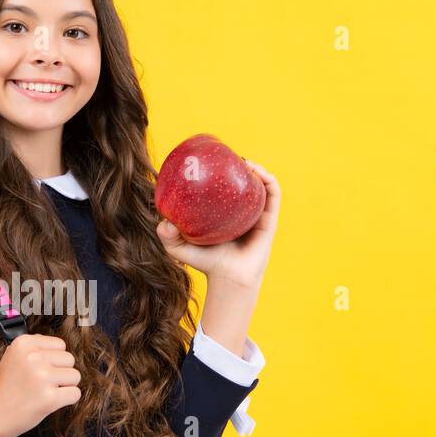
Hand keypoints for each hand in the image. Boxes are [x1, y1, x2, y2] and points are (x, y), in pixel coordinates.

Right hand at [0, 334, 81, 436]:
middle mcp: (33, 357)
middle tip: (42, 383)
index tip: (37, 369)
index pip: (60, 344)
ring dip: (65, 386)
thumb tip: (61, 346)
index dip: (53, 359)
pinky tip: (50, 401)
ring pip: (75, 376)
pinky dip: (67, 399)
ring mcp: (42, 377)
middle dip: (61, 372)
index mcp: (24, 343)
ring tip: (45, 391)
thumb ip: (36, 347)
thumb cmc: (7, 386)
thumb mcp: (13, 356)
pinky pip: (75, 393)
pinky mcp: (49, 398)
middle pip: (70, 359)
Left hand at [157, 159, 281, 290]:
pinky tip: (258, 172)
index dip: (223, 170)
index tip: (215, 159)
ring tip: (246, 162)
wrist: (227, 279)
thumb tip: (163, 221)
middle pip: (244, 182)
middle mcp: (242, 212)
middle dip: (240, 166)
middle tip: (230, 157)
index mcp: (224, 212)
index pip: (225, 187)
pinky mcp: (269, 220)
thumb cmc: (205, 263)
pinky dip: (269, 181)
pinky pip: (273, 196)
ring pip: (261, 185)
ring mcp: (257, 215)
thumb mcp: (178, 246)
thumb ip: (167, 234)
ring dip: (257, 169)